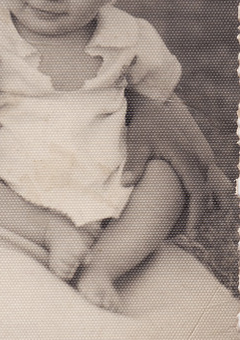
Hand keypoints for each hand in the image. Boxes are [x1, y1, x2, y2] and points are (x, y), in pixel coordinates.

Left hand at [123, 91, 235, 235]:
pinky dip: (202, 196)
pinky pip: (207, 182)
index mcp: (187, 158)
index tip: (188, 233)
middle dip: (198, 216)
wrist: (153, 105)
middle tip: (182, 234)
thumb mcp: (137, 142)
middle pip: (208, 196)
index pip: (198, 193)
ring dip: (204, 207)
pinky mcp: (199, 158)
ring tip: (186, 222)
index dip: (195, 215)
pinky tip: (187, 206)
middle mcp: (200, 159)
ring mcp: (202, 158)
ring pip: (213, 189)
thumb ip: (134, 163)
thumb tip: (127, 183)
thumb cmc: (144, 125)